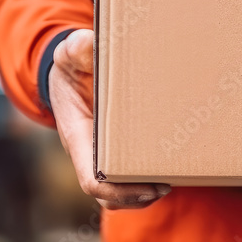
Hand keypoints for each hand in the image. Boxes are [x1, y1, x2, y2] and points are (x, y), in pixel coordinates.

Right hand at [49, 29, 170, 208]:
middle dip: (135, 198)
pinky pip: (126, 181)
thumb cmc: (72, 66)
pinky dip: (144, 184)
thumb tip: (88, 43)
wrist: (72, 72)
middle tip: (165, 186)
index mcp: (78, 136)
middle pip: (107, 194)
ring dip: (142, 196)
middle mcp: (88, 154)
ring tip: (171, 183)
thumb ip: (77, 48)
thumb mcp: (70, 53)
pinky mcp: (115, 153)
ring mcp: (100, 157)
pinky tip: (169, 173)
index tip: (145, 186)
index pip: (91, 179)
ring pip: (117, 194)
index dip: (117, 189)